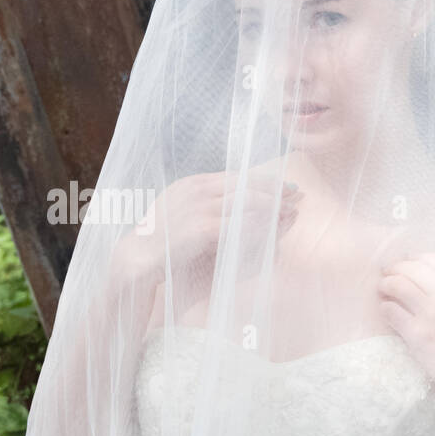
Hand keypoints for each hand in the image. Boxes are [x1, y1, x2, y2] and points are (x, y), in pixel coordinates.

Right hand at [118, 167, 298, 285]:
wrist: (136, 259)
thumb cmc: (160, 242)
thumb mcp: (180, 214)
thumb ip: (204, 205)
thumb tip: (231, 203)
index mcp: (192, 183)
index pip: (236, 176)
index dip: (263, 179)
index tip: (284, 184)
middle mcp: (196, 189)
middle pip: (245, 184)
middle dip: (274, 188)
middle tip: (298, 193)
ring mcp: (197, 207)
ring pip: (246, 201)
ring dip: (272, 205)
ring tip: (292, 210)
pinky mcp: (200, 227)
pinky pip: (238, 223)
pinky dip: (258, 224)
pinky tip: (274, 228)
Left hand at [376, 251, 434, 403]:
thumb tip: (429, 277)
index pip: (434, 259)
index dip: (415, 259)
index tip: (407, 264)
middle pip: (411, 268)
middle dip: (395, 268)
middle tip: (388, 274)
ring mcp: (432, 313)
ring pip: (397, 285)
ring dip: (386, 284)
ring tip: (383, 289)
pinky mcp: (417, 333)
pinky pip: (390, 311)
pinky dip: (385, 308)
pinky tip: (387, 311)